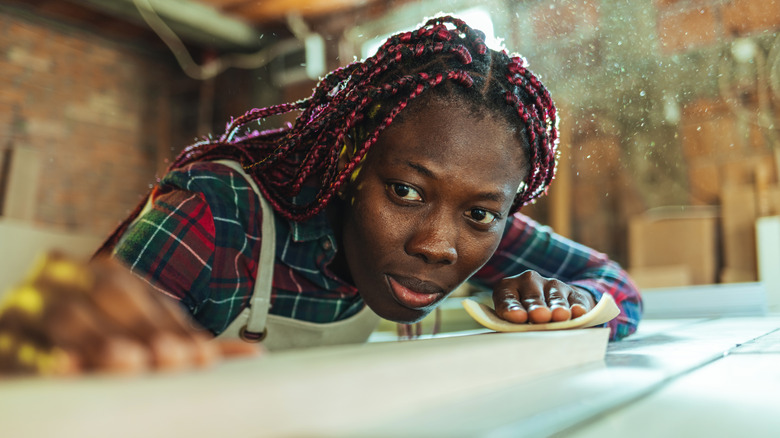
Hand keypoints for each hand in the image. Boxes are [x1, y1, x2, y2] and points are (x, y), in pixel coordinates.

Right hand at [0, 252, 259, 375]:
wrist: (29, 351)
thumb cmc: (96, 344)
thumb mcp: (143, 339)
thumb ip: (187, 343)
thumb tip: (254, 356)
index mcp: (99, 273)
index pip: (141, 294)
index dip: (172, 324)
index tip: (200, 356)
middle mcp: (62, 279)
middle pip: (105, 295)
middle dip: (143, 328)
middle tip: (172, 360)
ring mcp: (25, 306)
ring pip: (62, 316)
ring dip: (99, 340)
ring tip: (130, 362)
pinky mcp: (2, 341)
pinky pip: (16, 348)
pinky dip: (41, 359)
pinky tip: (67, 370)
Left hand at [492, 270, 595, 323]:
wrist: (546, 307)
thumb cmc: (521, 318)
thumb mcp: (510, 319)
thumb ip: (512, 324)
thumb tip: (519, 333)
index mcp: (507, 287)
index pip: (507, 298)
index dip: (512, 308)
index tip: (518, 317)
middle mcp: (528, 281)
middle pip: (532, 297)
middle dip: (536, 307)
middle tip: (539, 316)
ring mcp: (551, 285)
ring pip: (554, 297)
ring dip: (557, 306)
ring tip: (560, 316)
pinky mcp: (572, 292)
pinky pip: (575, 300)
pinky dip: (577, 307)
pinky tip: (578, 312)